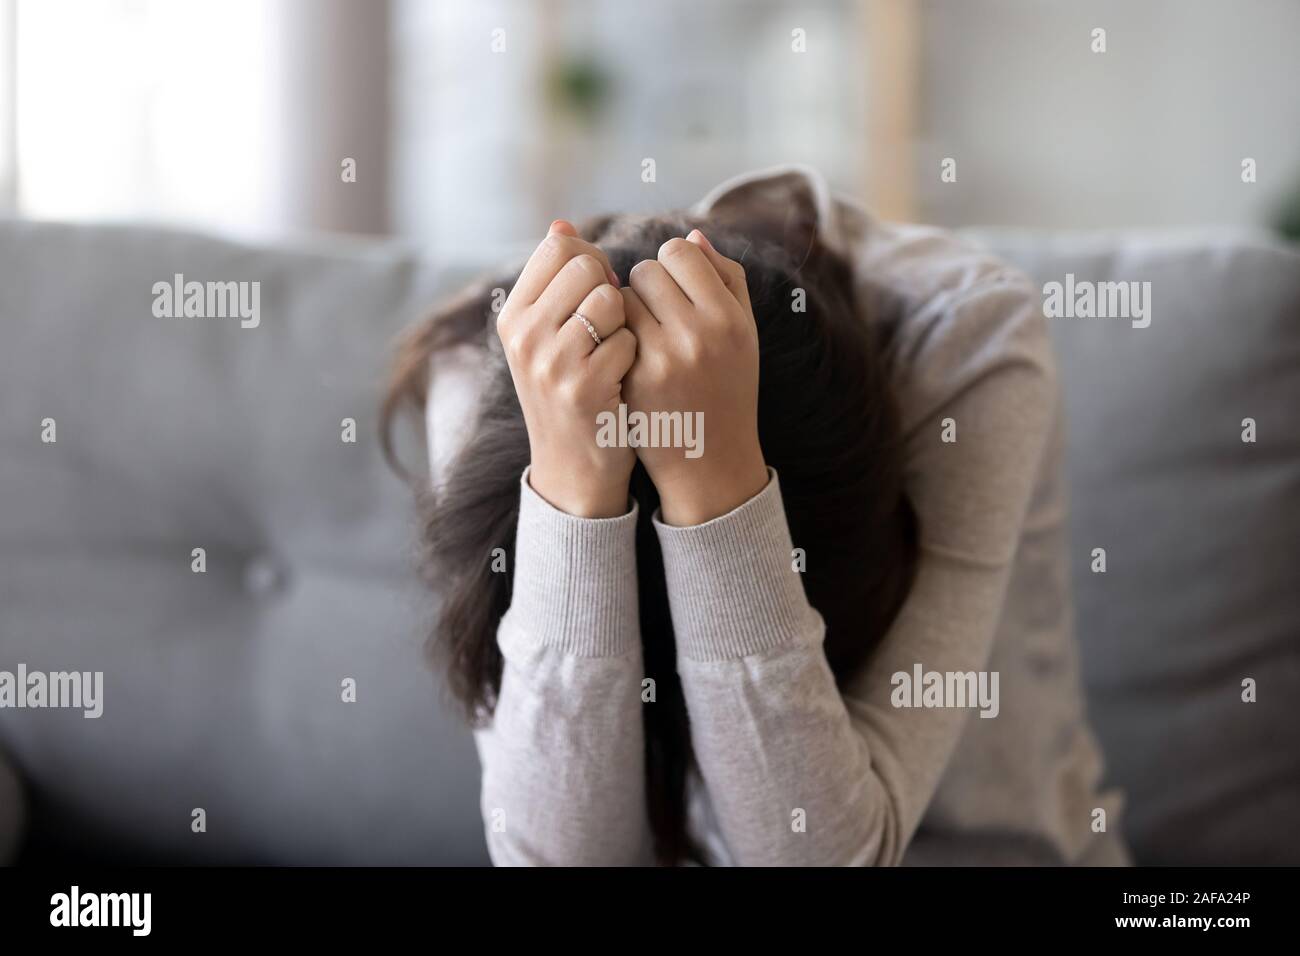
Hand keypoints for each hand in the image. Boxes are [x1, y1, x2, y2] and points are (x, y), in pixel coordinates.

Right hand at [497, 220, 636, 517]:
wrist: (574, 470)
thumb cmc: (570, 394)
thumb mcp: (546, 339)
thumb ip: (554, 284)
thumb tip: (561, 225)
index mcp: (512, 317)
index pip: (559, 246)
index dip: (592, 260)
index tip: (600, 291)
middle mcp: (524, 335)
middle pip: (587, 265)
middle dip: (610, 289)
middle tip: (610, 327)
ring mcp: (551, 361)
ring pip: (610, 299)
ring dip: (626, 323)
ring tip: (615, 353)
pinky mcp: (585, 386)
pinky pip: (630, 338)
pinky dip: (636, 355)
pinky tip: (624, 380)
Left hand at [622, 230, 768, 525]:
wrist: (710, 461)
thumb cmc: (728, 388)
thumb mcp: (744, 335)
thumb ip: (726, 280)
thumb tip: (691, 235)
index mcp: (729, 318)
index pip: (680, 252)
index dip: (672, 264)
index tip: (674, 285)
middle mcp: (698, 335)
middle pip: (646, 270)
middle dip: (645, 285)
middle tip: (656, 311)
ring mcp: (661, 359)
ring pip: (620, 298)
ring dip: (626, 308)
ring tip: (643, 333)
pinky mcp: (632, 380)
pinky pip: (609, 331)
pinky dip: (614, 335)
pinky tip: (628, 355)